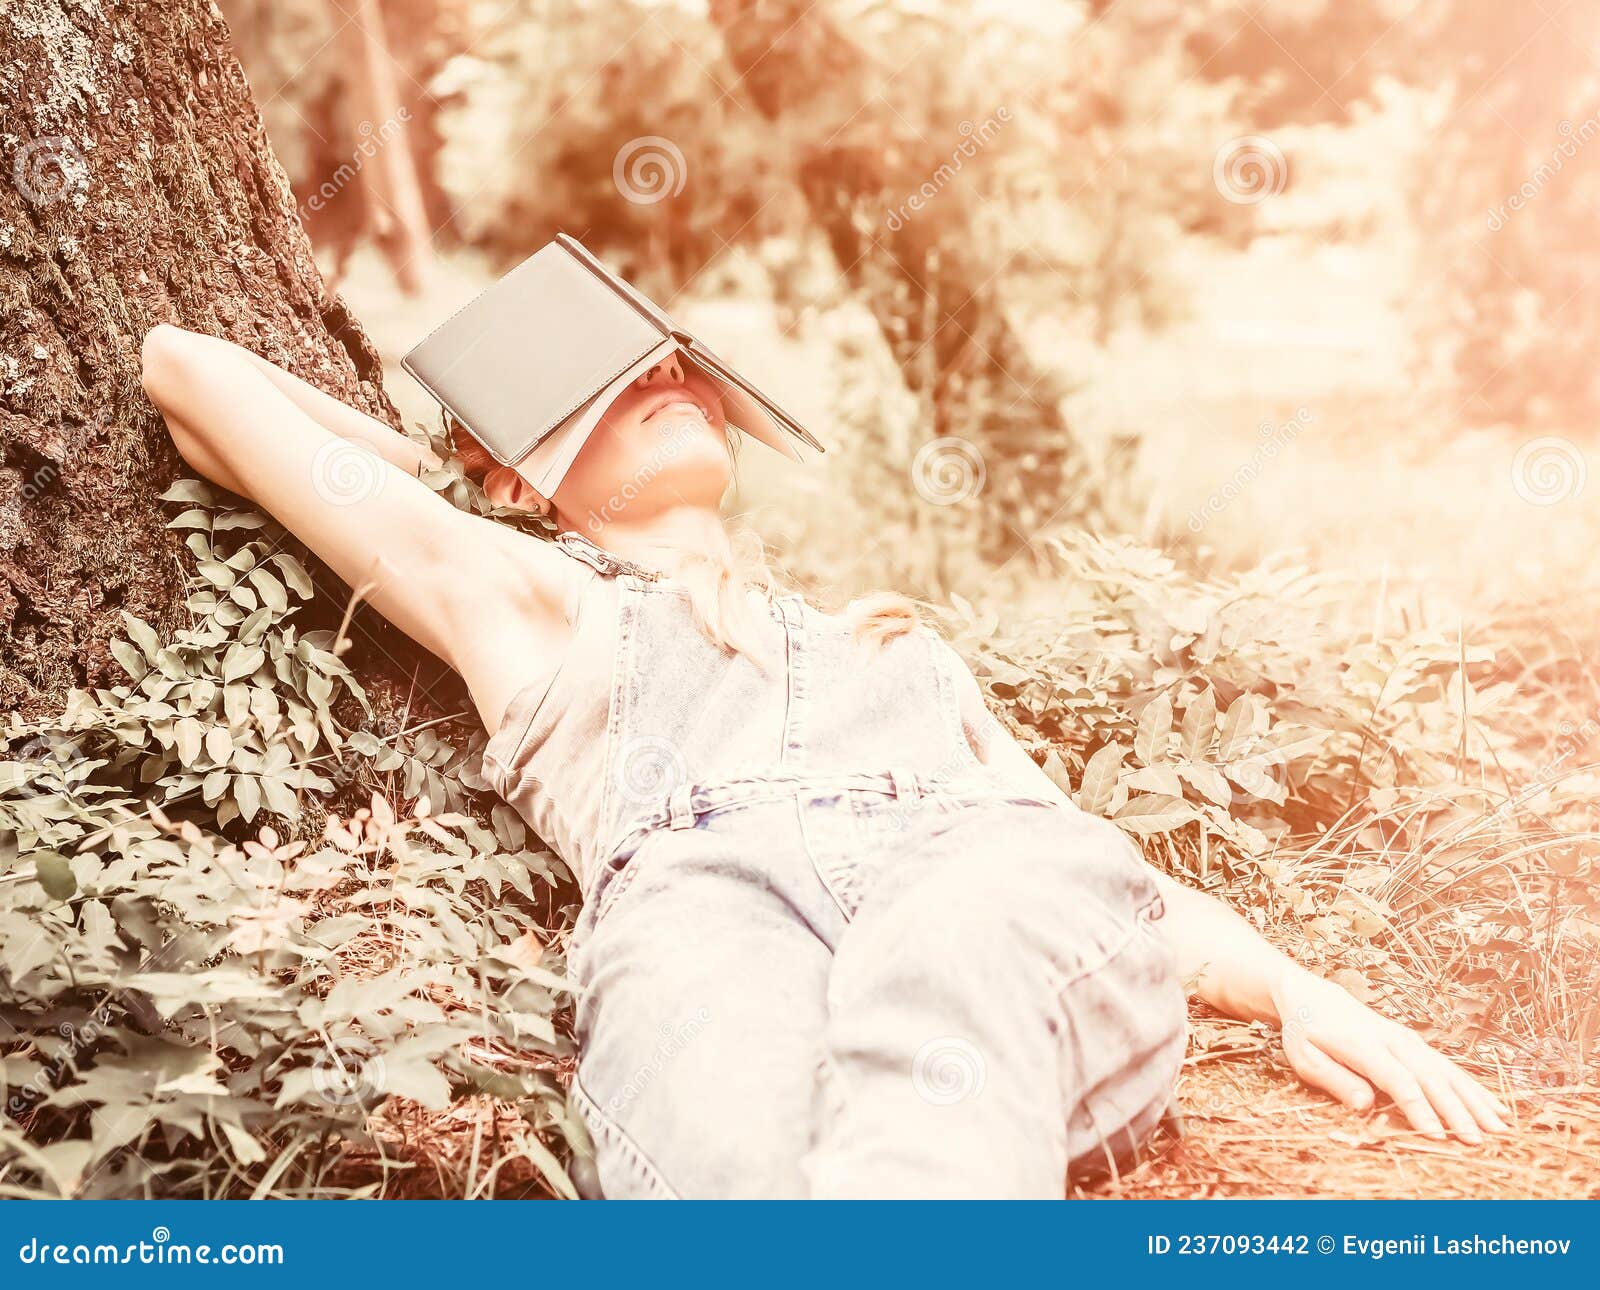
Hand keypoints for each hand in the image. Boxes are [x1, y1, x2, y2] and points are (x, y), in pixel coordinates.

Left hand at [1269, 964, 1510, 1143]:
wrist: (1313, 996)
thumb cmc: (1306, 1031)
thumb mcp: (1305, 1056)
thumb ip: (1335, 1079)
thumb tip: (1365, 1106)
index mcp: (1364, 1044)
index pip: (1398, 1079)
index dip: (1418, 1107)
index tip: (1436, 1134)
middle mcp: (1393, 1039)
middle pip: (1431, 1077)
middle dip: (1456, 1110)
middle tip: (1478, 1140)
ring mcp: (1408, 1040)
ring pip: (1448, 1071)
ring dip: (1476, 1099)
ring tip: (1502, 1127)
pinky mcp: (1416, 1043)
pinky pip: (1450, 1067)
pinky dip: (1475, 1087)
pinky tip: (1497, 1106)